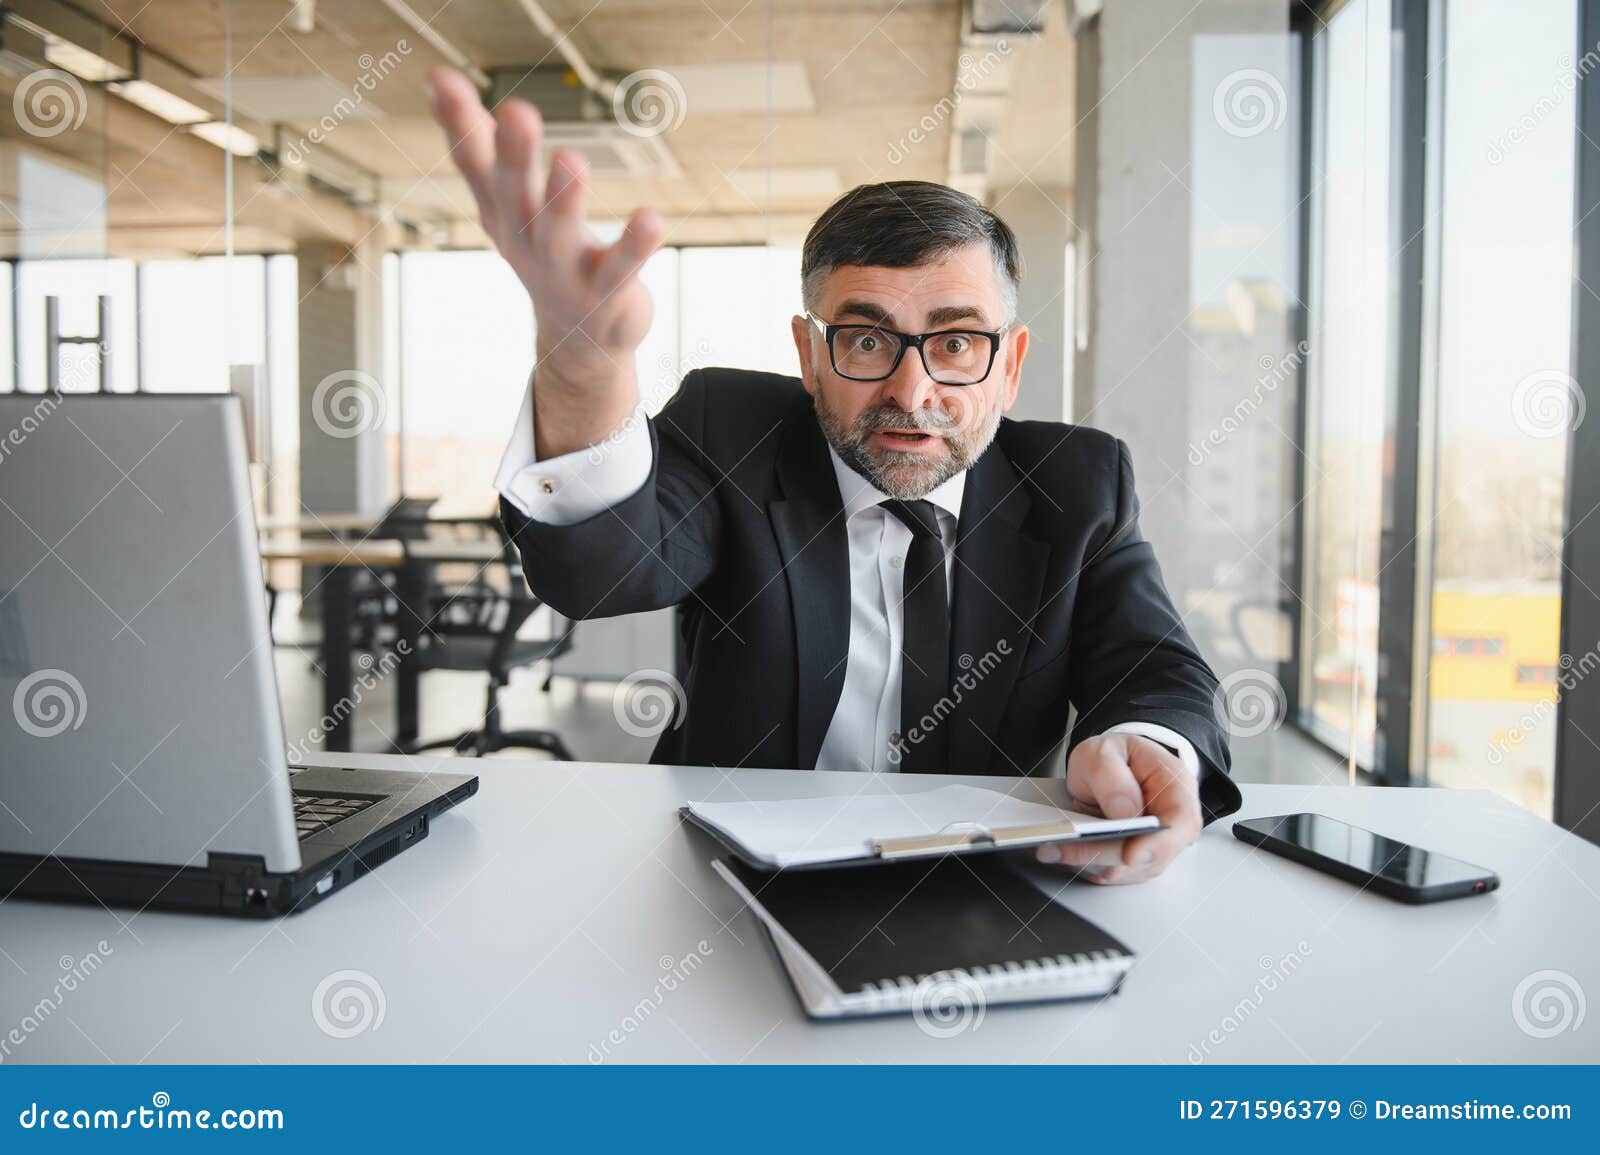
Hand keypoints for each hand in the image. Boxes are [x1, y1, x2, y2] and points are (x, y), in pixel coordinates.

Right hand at [426, 66, 662, 454]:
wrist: (578, 340)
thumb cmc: (542, 251)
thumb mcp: (504, 199)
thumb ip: (479, 140)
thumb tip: (438, 78)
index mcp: (501, 211)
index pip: (474, 163)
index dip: (458, 124)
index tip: (441, 78)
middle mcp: (526, 239)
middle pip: (514, 194)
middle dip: (513, 154)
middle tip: (516, 111)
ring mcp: (563, 270)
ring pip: (560, 233)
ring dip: (564, 199)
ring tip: (570, 159)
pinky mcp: (605, 294)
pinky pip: (620, 269)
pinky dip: (635, 246)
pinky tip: (651, 218)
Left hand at [1035, 733, 1202, 884]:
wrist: (1111, 765)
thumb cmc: (1116, 757)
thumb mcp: (1105, 750)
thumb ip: (1112, 774)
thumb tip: (1125, 810)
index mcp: (1176, 788)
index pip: (1181, 824)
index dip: (1159, 845)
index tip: (1130, 854)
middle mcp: (1171, 823)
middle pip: (1150, 855)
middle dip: (1107, 855)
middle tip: (1067, 847)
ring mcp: (1154, 845)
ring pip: (1128, 870)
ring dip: (1090, 862)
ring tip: (1053, 849)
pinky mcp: (1132, 860)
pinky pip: (1112, 871)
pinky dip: (1085, 864)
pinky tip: (1060, 851)